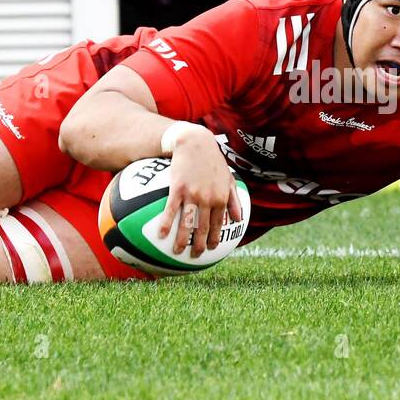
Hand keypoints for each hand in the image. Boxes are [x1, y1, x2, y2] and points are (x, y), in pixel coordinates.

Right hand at [157, 127, 242, 257]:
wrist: (195, 143)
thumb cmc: (213, 161)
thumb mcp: (228, 179)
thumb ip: (234, 200)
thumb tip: (238, 219)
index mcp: (220, 198)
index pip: (219, 224)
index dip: (216, 238)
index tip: (212, 249)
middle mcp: (208, 199)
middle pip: (203, 228)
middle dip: (199, 244)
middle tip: (195, 256)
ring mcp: (192, 194)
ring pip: (187, 222)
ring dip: (183, 239)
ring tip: (177, 251)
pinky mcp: (177, 188)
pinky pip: (171, 209)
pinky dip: (166, 223)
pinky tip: (161, 234)